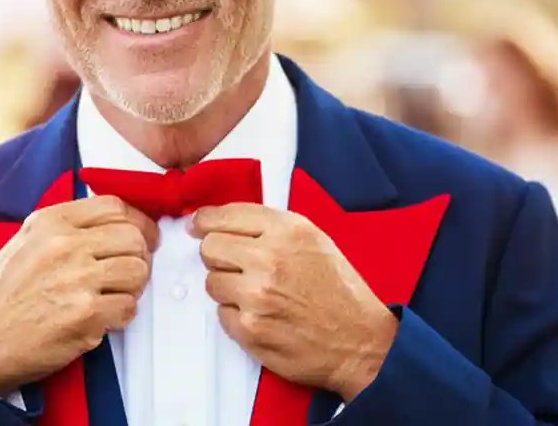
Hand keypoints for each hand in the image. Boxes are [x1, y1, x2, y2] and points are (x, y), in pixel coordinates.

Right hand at [0, 196, 158, 392]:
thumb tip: (108, 224)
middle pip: (133, 237)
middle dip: (140, 255)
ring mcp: (78, 279)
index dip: (138, 221)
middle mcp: (66, 245)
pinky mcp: (86, 314)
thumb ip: (65, 227)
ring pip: (137, 270)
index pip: (114, 206)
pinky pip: (129, 306)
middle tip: (133, 270)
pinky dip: (123, 314)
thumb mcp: (25, 241)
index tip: (143, 234)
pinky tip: (105, 316)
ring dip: (134, 286)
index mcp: (52, 222)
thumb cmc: (3, 296)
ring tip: (116, 294)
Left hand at [191, 204, 397, 401]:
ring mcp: (257, 296)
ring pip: (211, 282)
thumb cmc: (340, 292)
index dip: (205, 221)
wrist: (360, 341)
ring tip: (256, 294)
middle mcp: (269, 259)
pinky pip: (221, 314)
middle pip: (210, 247)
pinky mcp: (250, 329)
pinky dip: (235, 315)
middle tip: (233, 265)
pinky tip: (262, 315)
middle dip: (216, 255)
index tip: (197, 226)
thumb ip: (272, 228)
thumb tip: (224, 223)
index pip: (225, 215)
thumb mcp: (315, 241)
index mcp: (288, 230)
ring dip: (226, 287)